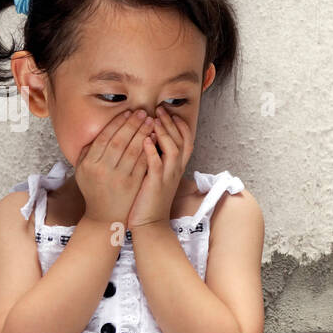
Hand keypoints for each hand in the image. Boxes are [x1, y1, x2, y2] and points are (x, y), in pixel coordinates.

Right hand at [73, 109, 153, 224]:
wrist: (105, 218)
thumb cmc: (94, 190)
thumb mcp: (83, 171)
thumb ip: (87, 151)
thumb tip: (99, 129)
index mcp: (89, 164)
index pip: (104, 137)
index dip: (117, 123)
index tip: (127, 112)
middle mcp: (102, 170)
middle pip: (119, 141)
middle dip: (132, 124)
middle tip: (142, 112)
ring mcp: (119, 178)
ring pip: (132, 150)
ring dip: (143, 133)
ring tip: (151, 121)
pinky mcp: (133, 185)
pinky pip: (142, 163)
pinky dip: (149, 149)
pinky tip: (155, 138)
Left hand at [126, 106, 196, 229]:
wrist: (149, 223)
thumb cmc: (148, 198)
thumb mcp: (157, 175)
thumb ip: (157, 158)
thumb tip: (150, 138)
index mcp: (176, 167)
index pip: (186, 141)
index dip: (180, 125)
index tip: (170, 113)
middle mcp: (176, 170)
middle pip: (181, 140)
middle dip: (171, 123)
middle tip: (160, 109)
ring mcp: (167, 176)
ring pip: (173, 149)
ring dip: (164, 132)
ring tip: (153, 119)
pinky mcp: (156, 184)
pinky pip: (156, 164)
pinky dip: (152, 150)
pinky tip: (145, 140)